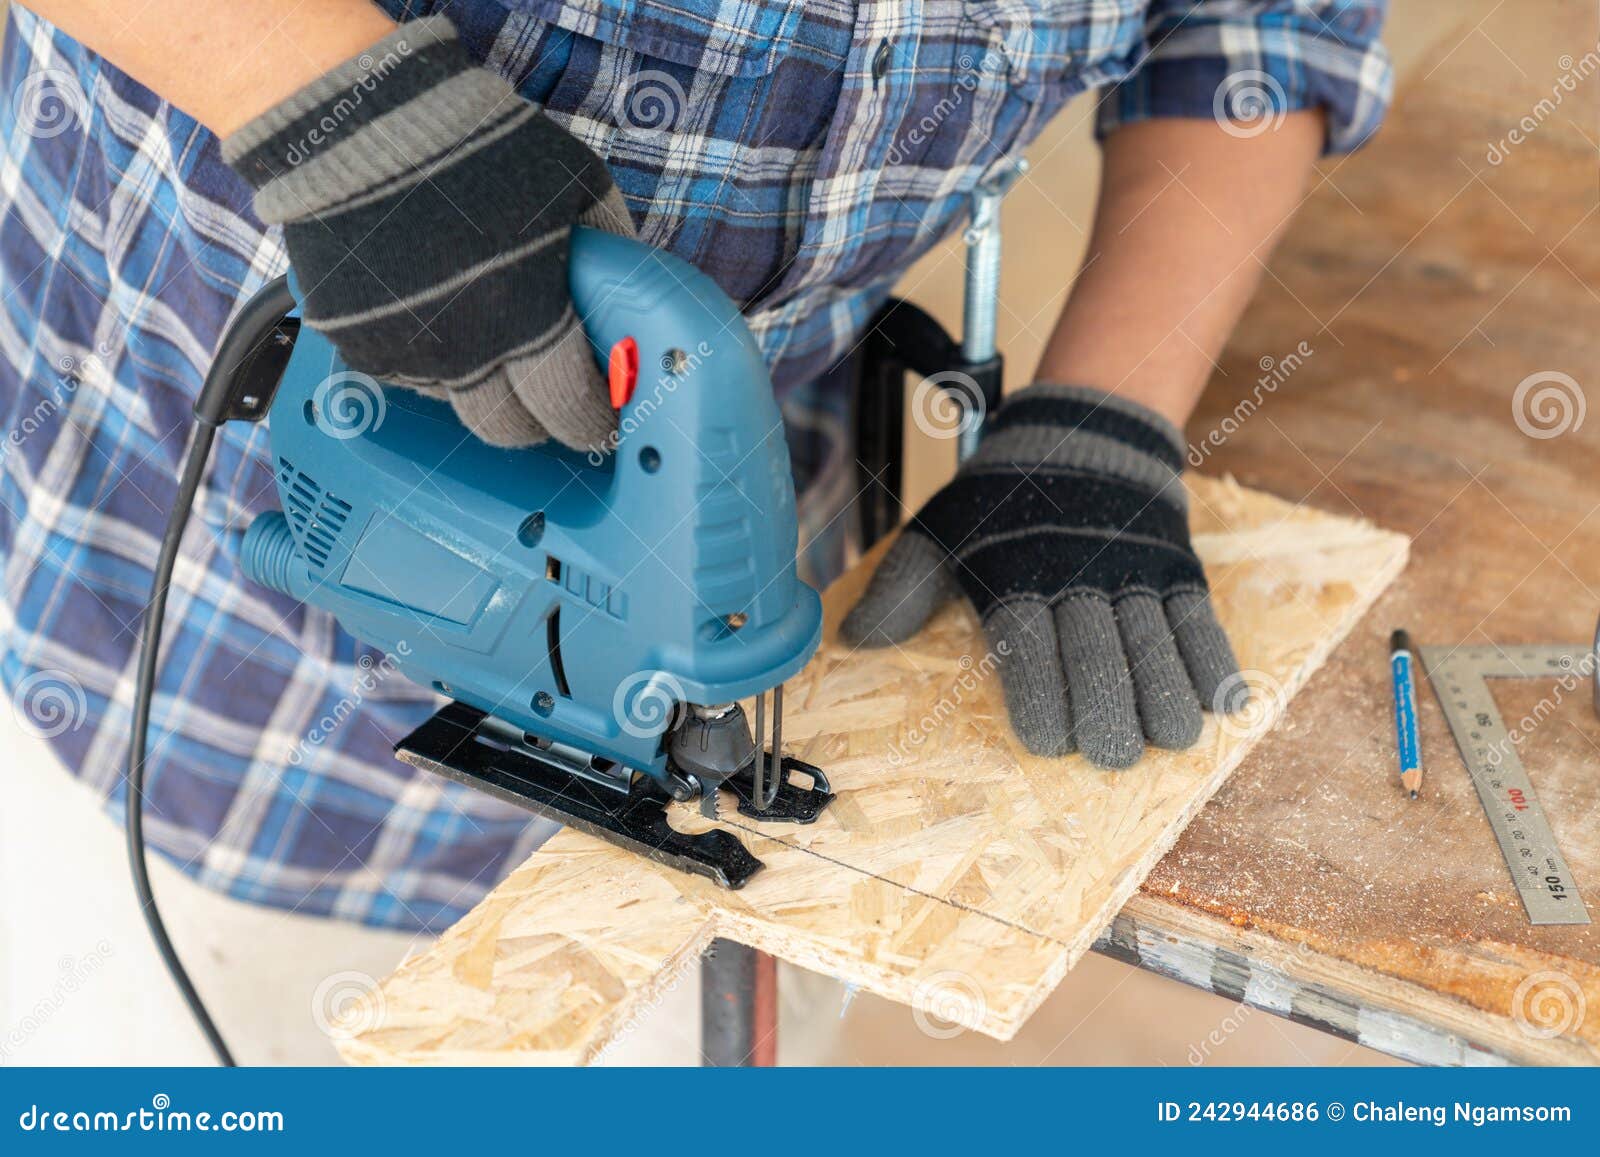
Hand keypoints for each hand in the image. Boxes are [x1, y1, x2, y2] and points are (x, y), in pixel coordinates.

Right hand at [222, 15, 632, 450]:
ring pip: (454, 403)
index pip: (569, 406)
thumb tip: (628, 288)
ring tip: (486, 333)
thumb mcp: (574, 181)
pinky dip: (426, 355)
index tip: (600, 419)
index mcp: (526, 315)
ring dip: (478, 383)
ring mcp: (403, 350)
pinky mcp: (354, 341)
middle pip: (507, 428)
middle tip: (547, 398)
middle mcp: (463, 348)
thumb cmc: (479, 145)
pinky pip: (404, 373)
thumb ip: (608, 242)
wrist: (361, 120)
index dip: (590, 420)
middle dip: (536, 421)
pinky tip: (436, 310)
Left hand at [841, 385, 1244, 767]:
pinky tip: (1221, 701)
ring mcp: (1132, 572)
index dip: (1041, 694)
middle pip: (1097, 651)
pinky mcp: (1175, 569)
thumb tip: (852, 640)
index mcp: (1014, 578)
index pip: (1029, 644)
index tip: (1048, 741)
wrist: (1078, 435)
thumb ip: (901, 590)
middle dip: (1108, 709)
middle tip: (1115, 754)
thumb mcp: (940, 534)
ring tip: (1170, 737)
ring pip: (1153, 639)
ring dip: (1165, 694)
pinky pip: (1200, 618)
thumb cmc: (1000, 504)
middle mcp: (1076, 579)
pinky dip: (1213, 659)